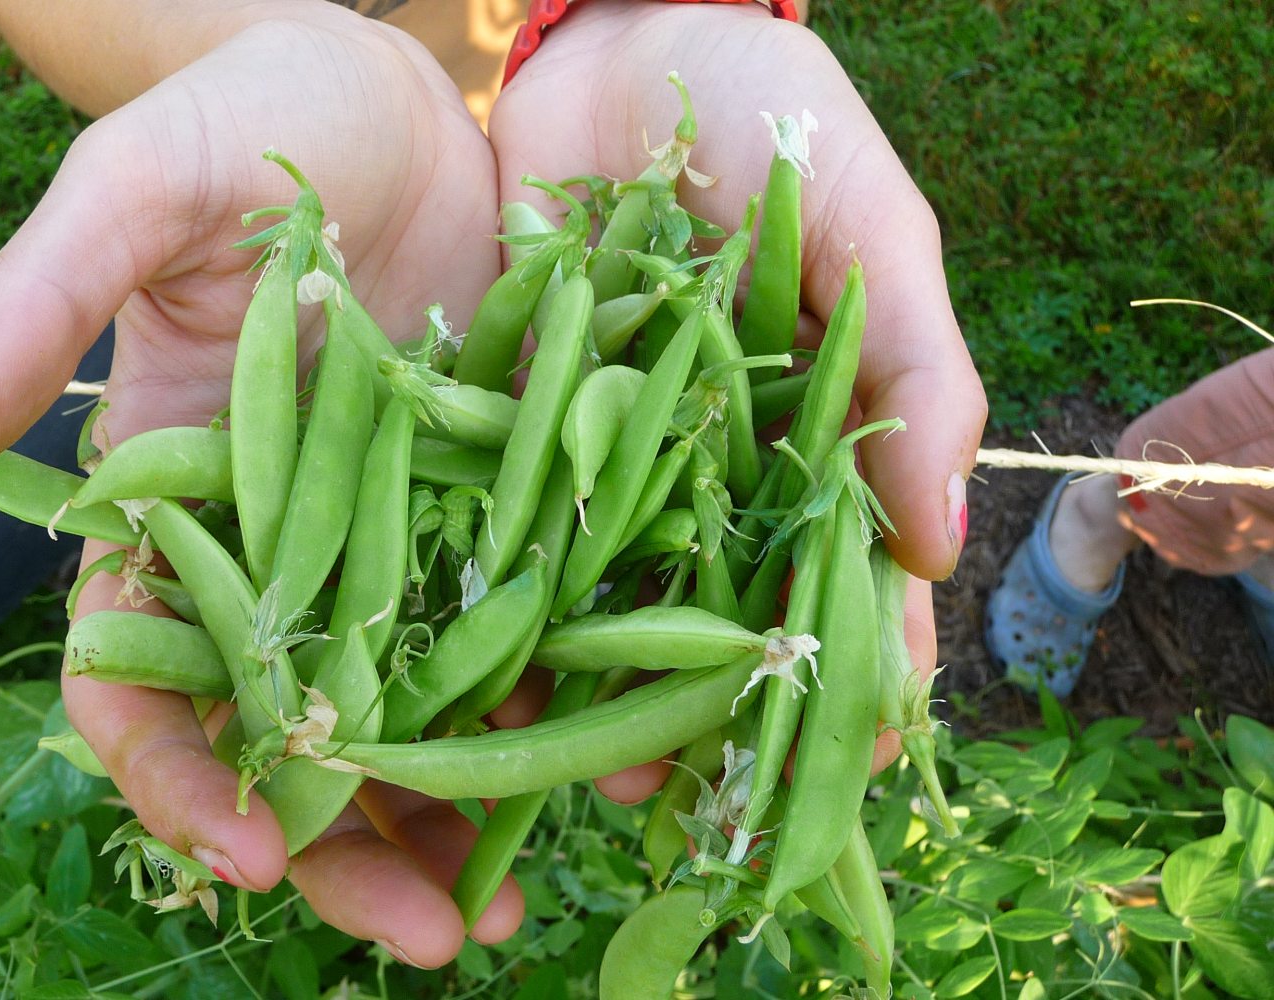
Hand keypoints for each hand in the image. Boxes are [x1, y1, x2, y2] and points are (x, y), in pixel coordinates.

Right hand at [0, 14, 526, 966]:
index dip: (183, 776)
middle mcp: (290, 549)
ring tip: (529, 900)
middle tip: (434, 939)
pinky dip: (572, 700)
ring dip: (471, 813)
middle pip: (303, 735)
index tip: (249, 853)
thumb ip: (45, 293)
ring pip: (423, 710)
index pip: (144, 678)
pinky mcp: (510, 505)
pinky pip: (537, 626)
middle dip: (355, 846)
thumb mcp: (147, 181)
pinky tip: (629, 753)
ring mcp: (407, 539)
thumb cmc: (258, 114)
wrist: (414, 89)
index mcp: (177, 505)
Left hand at [488, 0, 984, 793]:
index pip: (847, 571)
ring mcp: (595, 456)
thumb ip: (907, 357)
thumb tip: (943, 536)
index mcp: (805, 433)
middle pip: (718, 613)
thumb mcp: (861, 211)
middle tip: (711, 800)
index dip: (862, 659)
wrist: (610, 41)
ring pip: (604, 601)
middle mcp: (699, 468)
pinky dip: (489, 600)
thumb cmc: (765, 107)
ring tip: (595, 781)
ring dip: (598, 694)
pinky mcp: (495, 427)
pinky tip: (481, 679)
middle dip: (719, 710)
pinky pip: (494, 526)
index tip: (868, 747)